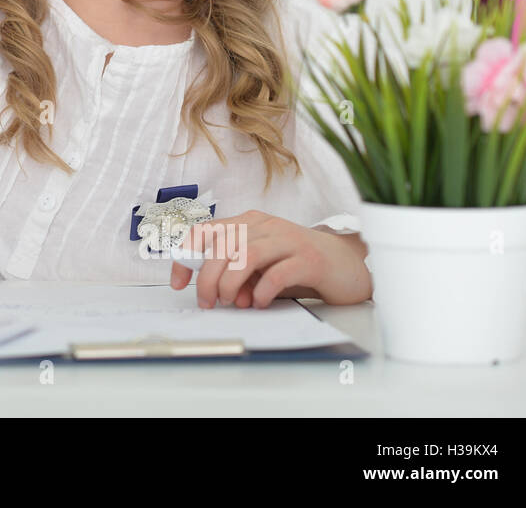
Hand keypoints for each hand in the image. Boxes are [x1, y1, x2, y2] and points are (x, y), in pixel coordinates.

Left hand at [168, 210, 371, 308]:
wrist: (346, 265)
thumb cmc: (298, 266)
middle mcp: (267, 226)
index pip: (207, 231)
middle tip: (207, 301)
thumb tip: (218, 294)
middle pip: (224, 245)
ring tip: (231, 302)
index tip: (179, 283)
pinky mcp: (310, 259)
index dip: (187, 256)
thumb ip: (239, 275)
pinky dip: (262, 290)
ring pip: (246, 255)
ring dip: (230, 283)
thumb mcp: (261, 266)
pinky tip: (260, 302)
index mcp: (250, 222)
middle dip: (207, 277)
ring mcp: (289, 239)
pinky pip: (278, 272)